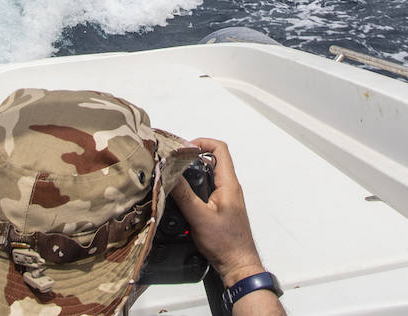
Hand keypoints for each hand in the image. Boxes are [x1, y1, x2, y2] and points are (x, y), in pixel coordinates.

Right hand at [168, 137, 264, 286]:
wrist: (237, 265)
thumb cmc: (226, 244)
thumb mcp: (199, 217)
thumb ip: (184, 194)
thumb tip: (170, 173)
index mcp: (228, 184)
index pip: (219, 149)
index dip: (201, 143)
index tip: (183, 148)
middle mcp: (229, 188)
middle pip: (211, 161)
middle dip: (192, 158)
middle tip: (174, 163)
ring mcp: (225, 198)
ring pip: (208, 176)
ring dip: (192, 174)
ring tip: (175, 178)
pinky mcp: (220, 209)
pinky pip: (207, 191)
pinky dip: (194, 189)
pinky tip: (182, 198)